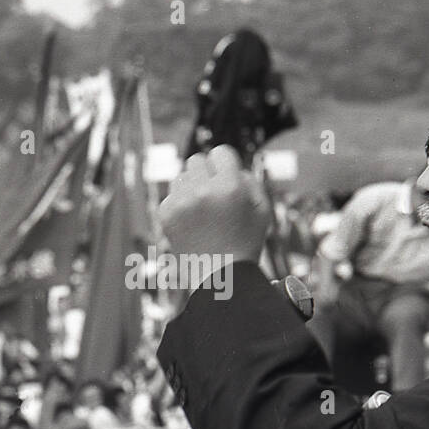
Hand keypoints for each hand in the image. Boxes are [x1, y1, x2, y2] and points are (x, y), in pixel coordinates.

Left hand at [157, 145, 271, 279]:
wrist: (220, 276)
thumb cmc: (245, 241)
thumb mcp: (262, 208)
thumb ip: (248, 178)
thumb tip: (225, 163)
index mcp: (230, 186)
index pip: (220, 152)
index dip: (225, 166)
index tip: (227, 181)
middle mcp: (203, 190)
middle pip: (196, 160)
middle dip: (205, 174)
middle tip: (214, 196)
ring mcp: (182, 201)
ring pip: (181, 176)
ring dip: (191, 187)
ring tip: (203, 212)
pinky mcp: (166, 213)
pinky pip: (172, 194)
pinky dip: (180, 204)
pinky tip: (192, 222)